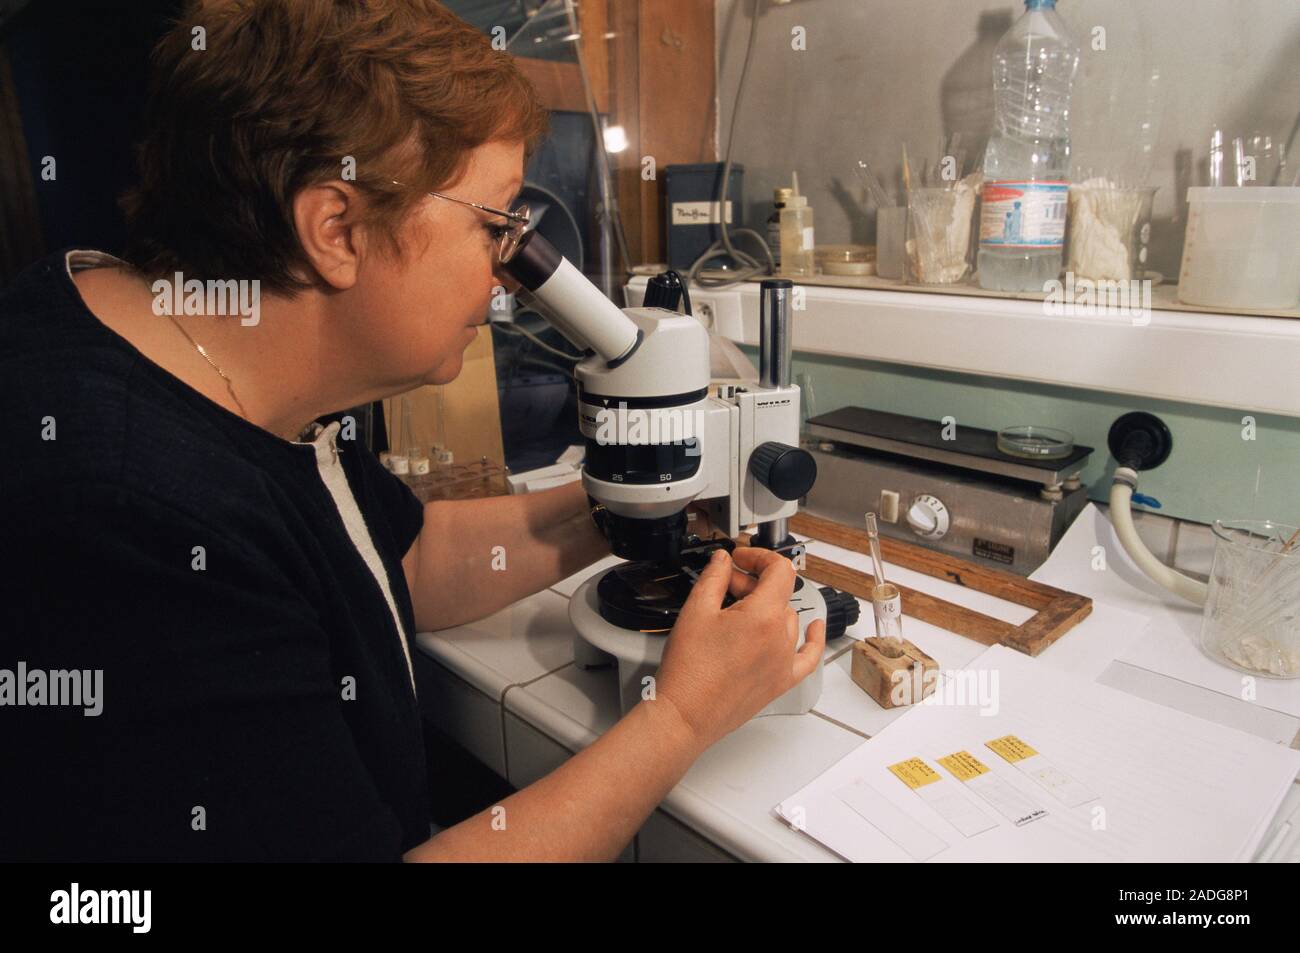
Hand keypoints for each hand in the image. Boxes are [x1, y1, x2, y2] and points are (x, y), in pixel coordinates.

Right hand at [653, 546, 825, 749]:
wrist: (686, 715)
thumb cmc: (689, 672)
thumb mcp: (695, 611)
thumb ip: (714, 578)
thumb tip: (723, 561)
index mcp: (764, 617)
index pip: (779, 570)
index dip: (759, 556)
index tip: (741, 558)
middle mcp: (781, 639)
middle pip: (778, 595)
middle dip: (752, 583)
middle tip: (725, 585)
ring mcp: (784, 662)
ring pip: (787, 619)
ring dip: (767, 607)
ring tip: (738, 610)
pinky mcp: (781, 682)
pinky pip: (808, 656)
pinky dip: (812, 639)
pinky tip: (813, 628)